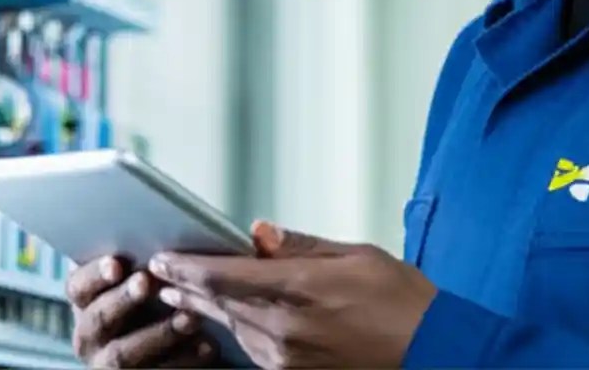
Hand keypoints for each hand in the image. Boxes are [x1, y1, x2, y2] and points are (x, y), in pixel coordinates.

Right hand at [66, 256, 219, 367]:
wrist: (172, 343)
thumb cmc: (162, 293)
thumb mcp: (149, 273)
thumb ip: (150, 254)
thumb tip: (176, 224)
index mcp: (87, 300)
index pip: (77, 286)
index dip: (93, 275)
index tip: (117, 263)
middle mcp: (89, 334)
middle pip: (97, 319)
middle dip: (122, 299)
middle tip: (148, 282)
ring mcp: (107, 362)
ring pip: (123, 353)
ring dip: (158, 333)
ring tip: (191, 317)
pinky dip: (183, 359)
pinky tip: (208, 345)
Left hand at [148, 222, 437, 367]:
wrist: (431, 352)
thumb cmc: (401, 300)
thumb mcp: (356, 256)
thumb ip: (301, 245)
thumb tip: (258, 232)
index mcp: (298, 290)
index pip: (222, 277)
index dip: (185, 267)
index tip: (161, 258)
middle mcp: (283, 328)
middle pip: (218, 305)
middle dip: (185, 287)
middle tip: (157, 273)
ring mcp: (286, 357)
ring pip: (232, 327)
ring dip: (205, 309)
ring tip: (181, 294)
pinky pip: (252, 348)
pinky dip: (234, 328)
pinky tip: (226, 319)